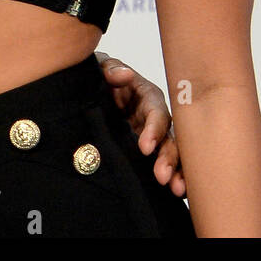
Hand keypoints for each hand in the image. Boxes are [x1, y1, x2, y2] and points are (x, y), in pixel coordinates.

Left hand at [95, 51, 187, 196]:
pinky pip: (157, 163)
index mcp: (147, 96)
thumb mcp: (101, 67)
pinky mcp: (140, 150)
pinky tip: (174, 193)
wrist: (85, 87)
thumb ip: (110, 70)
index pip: (156, 113)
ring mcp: (149, 136)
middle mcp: (153, 118)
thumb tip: (125, 74)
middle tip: (163, 178)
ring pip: (169, 153)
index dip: (154, 130)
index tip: (145, 148)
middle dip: (169, 157)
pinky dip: (169, 176)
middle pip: (168, 138)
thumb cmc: (100, 74)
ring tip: (176, 190)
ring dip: (176, 171)